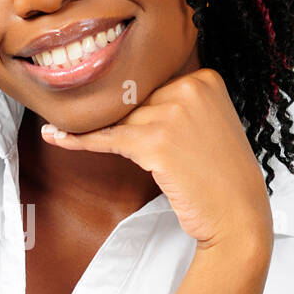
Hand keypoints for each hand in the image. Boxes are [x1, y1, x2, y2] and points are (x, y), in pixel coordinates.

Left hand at [41, 68, 272, 253]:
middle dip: (112, 115)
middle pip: (133, 97)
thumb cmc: (220, 175)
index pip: (150, 82)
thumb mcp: (207, 124)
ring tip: (61, 128)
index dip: (128, 99)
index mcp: (205, 77)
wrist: (237, 216)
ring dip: (94, 129)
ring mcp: (174, 113)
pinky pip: (107, 137)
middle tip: (78, 119)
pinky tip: (55, 136)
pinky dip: (79, 140)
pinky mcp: (156, 142)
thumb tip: (121, 97)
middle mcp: (191, 87)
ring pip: (118, 117)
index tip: (100, 100)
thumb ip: (174, 104)